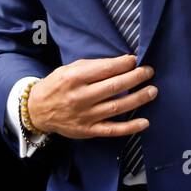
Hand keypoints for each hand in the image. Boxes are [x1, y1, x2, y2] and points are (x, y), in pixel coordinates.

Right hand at [26, 55, 156, 139]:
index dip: (123, 64)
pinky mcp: (88, 131)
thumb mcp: (69, 69)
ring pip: (116, 107)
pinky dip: (130, 127)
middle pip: (113, 87)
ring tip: (152, 91)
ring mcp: (85, 116)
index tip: (135, 60)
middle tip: (149, 71)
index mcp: (74, 78)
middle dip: (135, 78)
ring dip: (137, 99)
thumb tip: (121, 62)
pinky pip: (112, 130)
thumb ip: (93, 66)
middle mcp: (80, 97)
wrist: (37, 111)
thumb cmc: (57, 85)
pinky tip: (145, 122)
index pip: (104, 69)